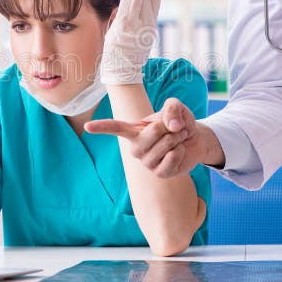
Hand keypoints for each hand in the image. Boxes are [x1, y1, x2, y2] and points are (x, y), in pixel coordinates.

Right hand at [84, 98, 223, 176]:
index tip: (87, 127)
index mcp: (134, 130)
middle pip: (150, 133)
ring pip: (164, 146)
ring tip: (177, 138)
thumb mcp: (176, 107)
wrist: (194, 139)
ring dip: (177, 138)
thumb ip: (173, 108)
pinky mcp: (159, 174)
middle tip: (173, 127)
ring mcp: (147, 162)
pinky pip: (171, 159)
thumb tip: (172, 125)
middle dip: (168, 126)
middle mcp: (136, 147)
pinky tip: (179, 151)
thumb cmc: (178, 122)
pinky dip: (180, 152)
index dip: (101, 127)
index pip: (115, 127)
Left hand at [100, 0, 160, 84]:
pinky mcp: (123, 33)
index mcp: (149, 24)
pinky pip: (127, 15)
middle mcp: (145, 24)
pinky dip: (129, 3)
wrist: (124, 74)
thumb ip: (136, 18)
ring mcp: (135, 28)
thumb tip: (130, 1)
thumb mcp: (137, 34)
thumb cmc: (127, 55)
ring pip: (139, 2)